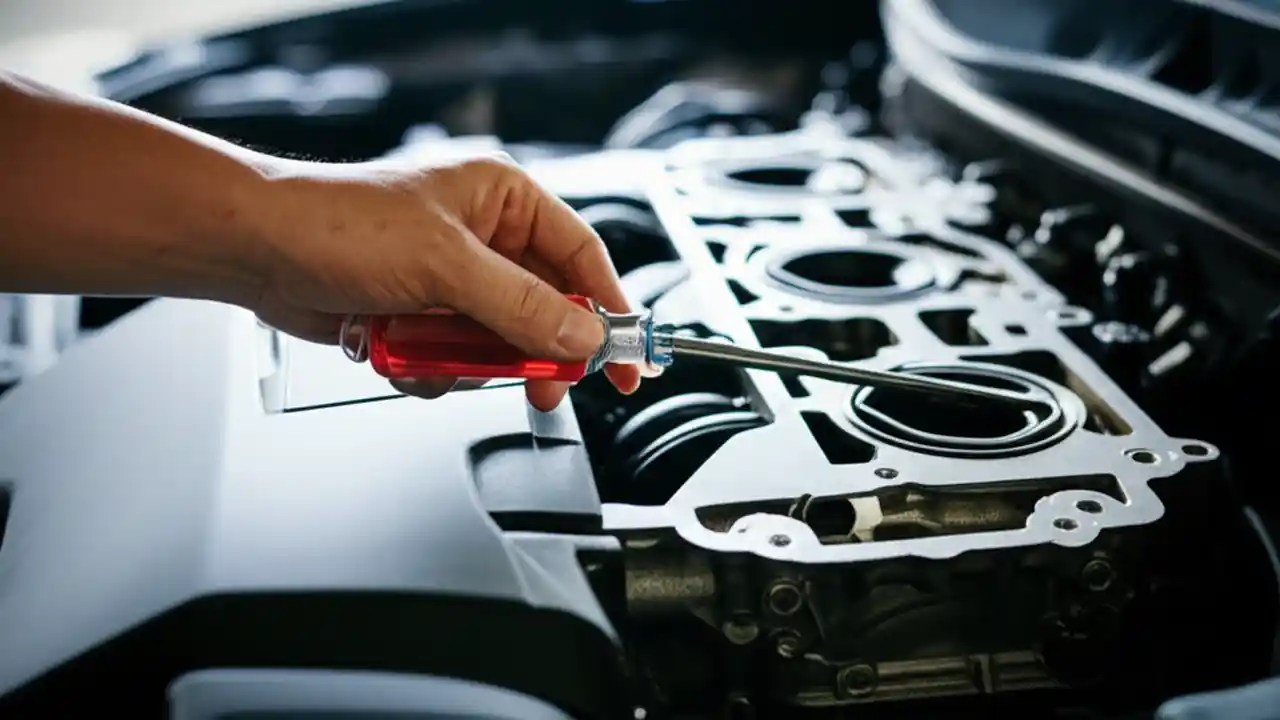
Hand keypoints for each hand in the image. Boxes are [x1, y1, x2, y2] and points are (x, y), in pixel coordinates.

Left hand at [247, 153, 641, 410]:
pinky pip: (459, 360)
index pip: (581, 255)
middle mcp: (485, 237)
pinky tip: (403, 353)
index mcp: (503, 199)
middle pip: (547, 309)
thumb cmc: (340, 224)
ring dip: (473, 361)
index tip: (628, 359)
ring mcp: (454, 280)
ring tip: (434, 351)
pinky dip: (436, 368)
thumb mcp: (446, 265)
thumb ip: (522, 307)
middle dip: (536, 351)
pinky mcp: (425, 316)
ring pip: (503, 344)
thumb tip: (583, 336)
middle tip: (544, 386)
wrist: (258, 251)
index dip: (609, 308)